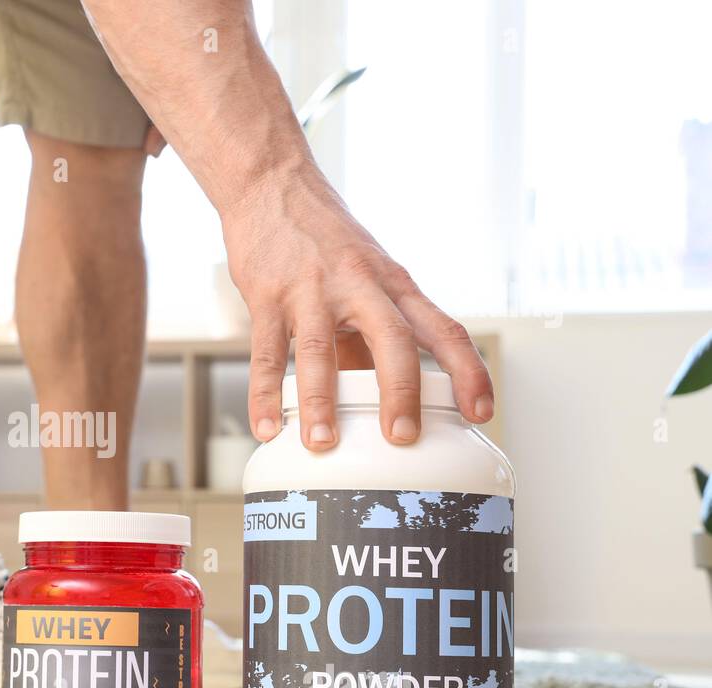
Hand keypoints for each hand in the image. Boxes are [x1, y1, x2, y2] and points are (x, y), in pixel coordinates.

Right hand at [223, 158, 493, 449]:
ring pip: (320, 350)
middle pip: (393, 340)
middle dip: (401, 393)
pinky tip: (268, 426)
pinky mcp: (267, 294)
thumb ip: (372, 334)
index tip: (481, 412)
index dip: (468, 372)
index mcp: (392, 283)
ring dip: (322, 401)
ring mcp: (311, 289)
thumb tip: (379, 395)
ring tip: (322, 443)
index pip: (444, 328)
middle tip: (402, 437)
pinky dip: (265, 394)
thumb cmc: (323, 237)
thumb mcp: (364, 277)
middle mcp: (359, 284)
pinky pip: (266, 352)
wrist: (272, 185)